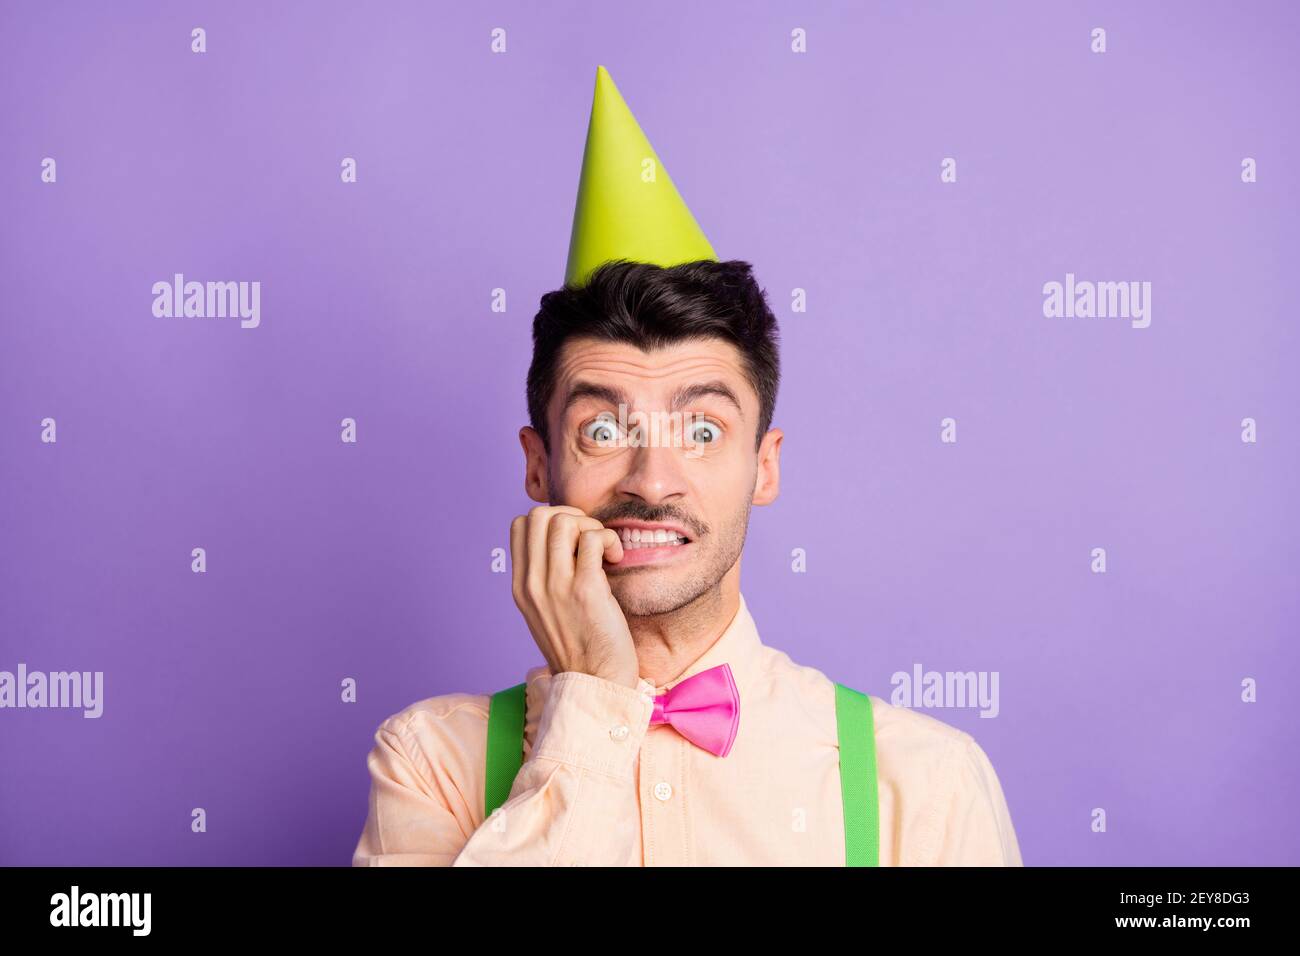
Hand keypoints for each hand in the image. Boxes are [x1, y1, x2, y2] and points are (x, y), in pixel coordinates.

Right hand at [509, 505, 639, 689]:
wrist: (594, 683)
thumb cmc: (580, 646)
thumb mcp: (547, 610)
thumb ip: (546, 578)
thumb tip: (563, 539)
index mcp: (521, 587)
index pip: (519, 525)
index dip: (550, 519)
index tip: (573, 538)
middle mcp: (532, 584)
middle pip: (539, 515)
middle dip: (571, 516)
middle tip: (590, 538)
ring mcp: (556, 586)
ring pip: (564, 521)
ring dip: (592, 527)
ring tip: (604, 551)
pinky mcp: (585, 590)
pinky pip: (593, 540)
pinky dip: (609, 541)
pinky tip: (616, 559)